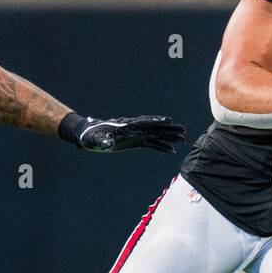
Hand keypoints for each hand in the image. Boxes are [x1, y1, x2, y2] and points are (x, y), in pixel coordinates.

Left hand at [59, 113, 186, 152]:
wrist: (88, 135)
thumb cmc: (91, 136)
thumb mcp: (95, 139)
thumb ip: (102, 140)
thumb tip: (107, 143)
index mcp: (126, 126)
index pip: (144, 122)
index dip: (156, 121)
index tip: (168, 121)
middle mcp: (134, 128)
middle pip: (155, 127)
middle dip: (169, 129)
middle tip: (183, 131)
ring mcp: (136, 134)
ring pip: (156, 134)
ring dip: (169, 137)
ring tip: (183, 139)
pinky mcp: (135, 141)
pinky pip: (151, 143)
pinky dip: (161, 146)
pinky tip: (171, 150)